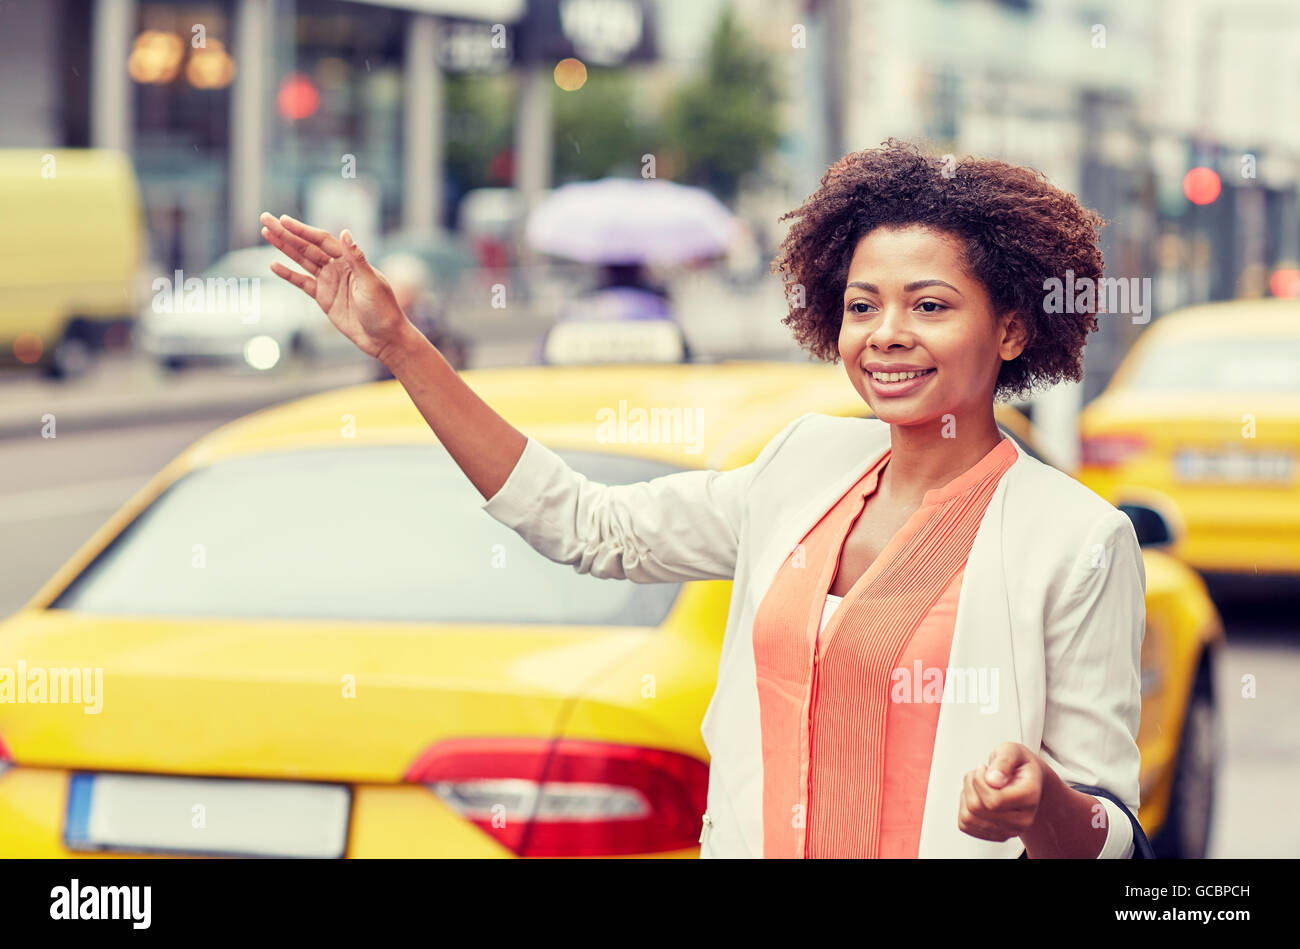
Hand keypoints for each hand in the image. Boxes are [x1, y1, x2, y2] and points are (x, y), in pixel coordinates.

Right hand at [259, 212, 410, 359]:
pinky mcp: (324, 298)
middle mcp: (338, 267)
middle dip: (287, 233)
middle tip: (265, 219)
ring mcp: (330, 281)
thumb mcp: (371, 283)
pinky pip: (303, 283)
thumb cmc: (383, 309)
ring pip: (302, 260)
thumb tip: (345, 232)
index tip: (283, 220)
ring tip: (266, 234)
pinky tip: (274, 264)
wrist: (384, 338)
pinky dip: (289, 274)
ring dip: (284, 247)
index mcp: (350, 260)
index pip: (322, 240)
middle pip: (308, 246)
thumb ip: (356, 258)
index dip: (302, 230)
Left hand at [957, 741, 1044, 841]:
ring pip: (969, 818)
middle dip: (970, 784)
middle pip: (978, 809)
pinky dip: (964, 807)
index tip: (983, 768)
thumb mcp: (1012, 750)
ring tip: (979, 784)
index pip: (993, 800)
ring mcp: (1010, 831)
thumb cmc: (1019, 765)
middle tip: (979, 773)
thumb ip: (1003, 761)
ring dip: (966, 795)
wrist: (1027, 781)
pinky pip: (965, 825)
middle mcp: (1023, 820)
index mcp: (1030, 797)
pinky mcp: (996, 835)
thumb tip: (992, 780)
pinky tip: (978, 796)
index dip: (979, 781)